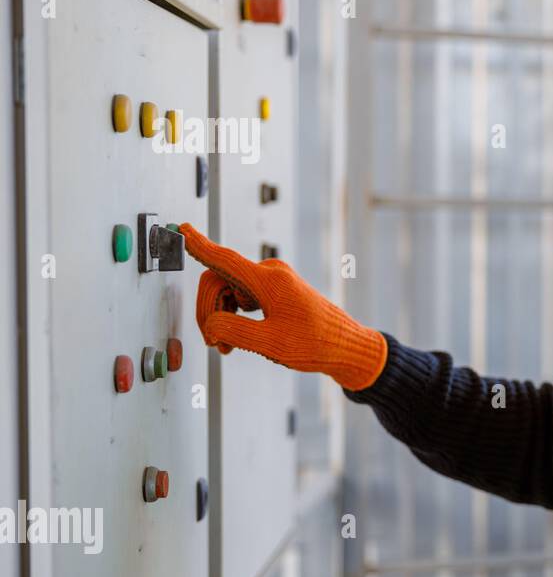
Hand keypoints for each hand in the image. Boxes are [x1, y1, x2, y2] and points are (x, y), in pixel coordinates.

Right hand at [178, 223, 387, 390]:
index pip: (224, 258)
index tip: (181, 229)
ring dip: (221, 319)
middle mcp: (270, 274)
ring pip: (228, 292)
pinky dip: (234, 318)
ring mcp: (274, 281)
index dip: (199, 245)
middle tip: (215, 343)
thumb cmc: (316, 344)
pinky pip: (242, 297)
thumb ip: (231, 331)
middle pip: (218, 282)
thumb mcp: (269, 344)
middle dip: (210, 313)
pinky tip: (238, 340)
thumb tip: (210, 324)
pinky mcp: (277, 291)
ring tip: (229, 347)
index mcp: (269, 281)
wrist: (347, 347)